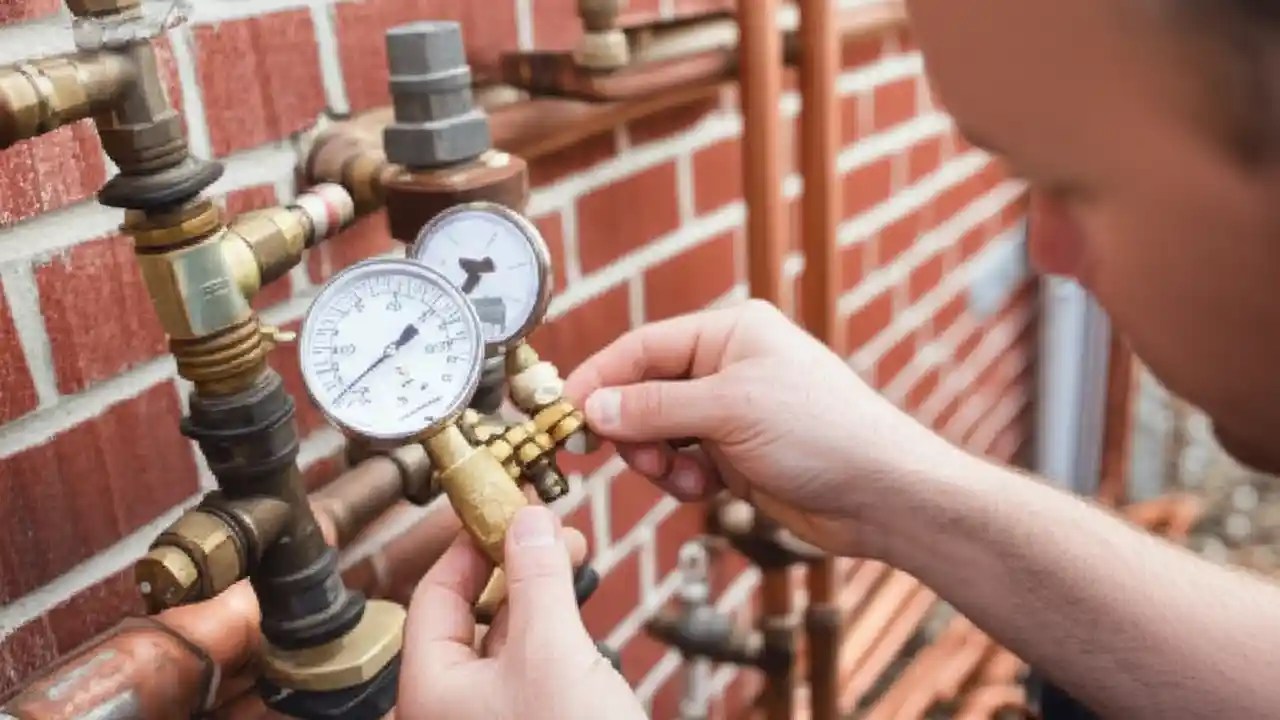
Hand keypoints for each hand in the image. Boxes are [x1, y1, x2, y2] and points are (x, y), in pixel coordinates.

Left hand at [397, 506, 644, 719]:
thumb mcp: (553, 649)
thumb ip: (538, 577)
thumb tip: (527, 518)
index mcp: (431, 691)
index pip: (434, 596)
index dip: (470, 545)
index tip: (502, 509)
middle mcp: (454, 708)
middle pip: (470, 613)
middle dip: (514, 563)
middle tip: (548, 527)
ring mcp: (494, 719)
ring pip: (506, 639)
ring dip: (538, 592)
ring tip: (570, 554)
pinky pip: (532, 665)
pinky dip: (554, 628)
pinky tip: (579, 606)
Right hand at [564, 300, 968, 557]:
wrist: (881, 494)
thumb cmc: (823, 431)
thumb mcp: (729, 410)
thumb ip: (655, 407)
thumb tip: (595, 408)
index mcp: (729, 332)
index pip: (643, 347)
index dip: (602, 379)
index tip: (567, 413)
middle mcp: (727, 366)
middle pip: (645, 392)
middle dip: (635, 429)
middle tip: (637, 458)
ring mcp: (732, 413)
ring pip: (660, 433)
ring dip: (660, 460)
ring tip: (687, 479)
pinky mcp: (738, 455)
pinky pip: (684, 464)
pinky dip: (684, 479)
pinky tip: (708, 490)